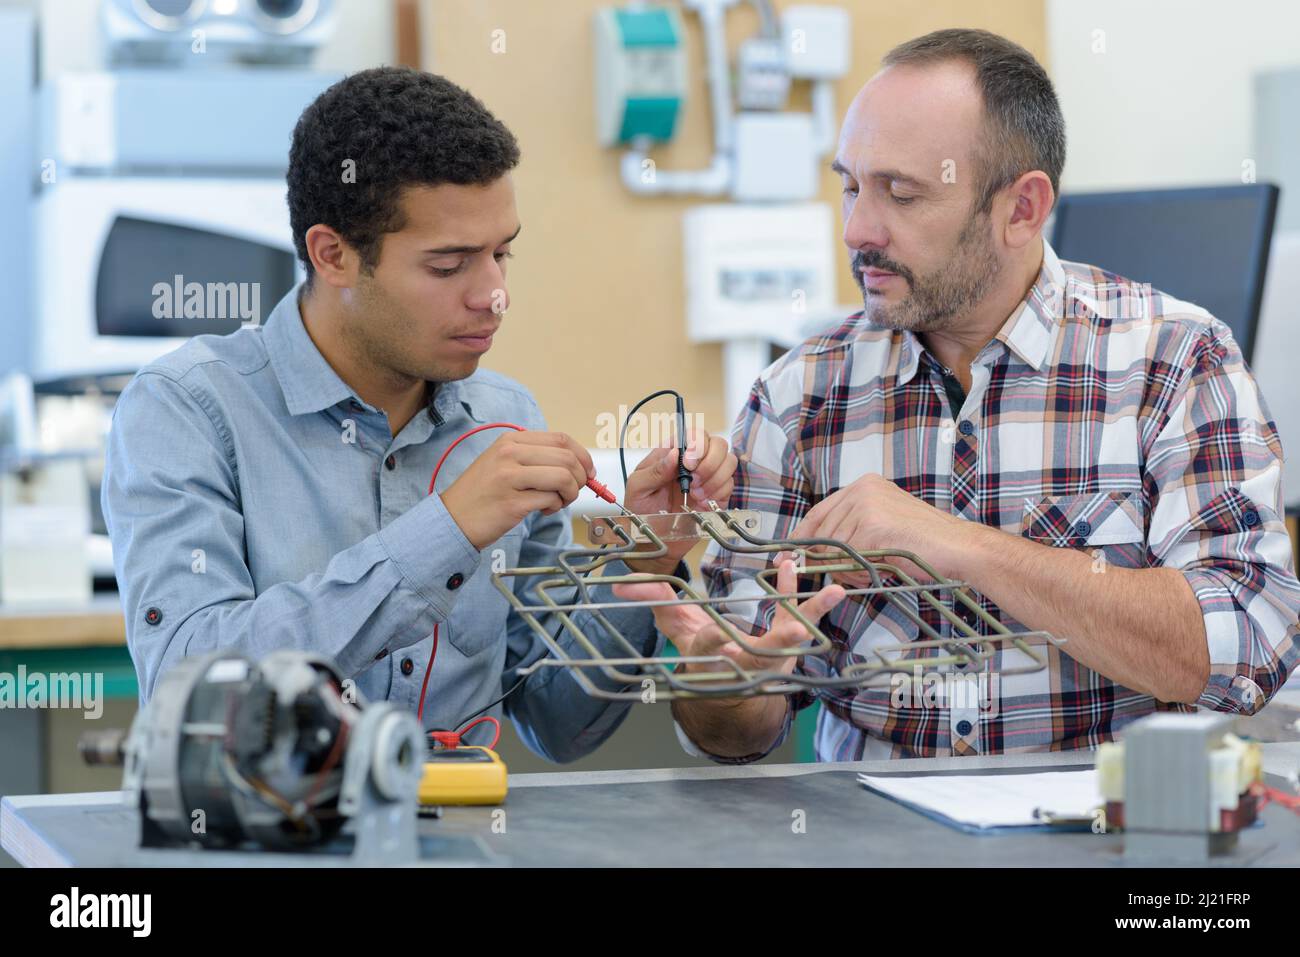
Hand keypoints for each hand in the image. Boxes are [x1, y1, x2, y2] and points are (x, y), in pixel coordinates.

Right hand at [441, 431, 593, 549]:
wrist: (452, 518)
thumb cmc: (482, 493)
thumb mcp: (504, 462)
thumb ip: (536, 458)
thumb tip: (578, 464)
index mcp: (511, 440)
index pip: (561, 439)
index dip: (582, 456)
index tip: (588, 471)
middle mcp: (509, 454)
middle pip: (567, 458)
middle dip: (581, 478)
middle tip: (573, 490)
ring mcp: (509, 478)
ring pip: (564, 478)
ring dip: (570, 494)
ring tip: (558, 501)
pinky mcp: (512, 503)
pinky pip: (551, 500)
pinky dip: (555, 507)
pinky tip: (543, 510)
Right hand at [613, 559, 843, 676]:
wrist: (731, 690)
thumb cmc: (702, 653)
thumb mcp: (676, 630)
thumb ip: (655, 603)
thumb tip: (620, 584)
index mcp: (711, 659)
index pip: (710, 650)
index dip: (714, 643)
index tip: (719, 639)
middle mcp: (743, 661)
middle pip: (761, 654)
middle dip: (777, 645)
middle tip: (795, 635)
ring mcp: (770, 656)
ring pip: (791, 639)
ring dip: (811, 618)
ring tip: (832, 596)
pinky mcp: (787, 645)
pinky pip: (800, 620)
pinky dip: (814, 602)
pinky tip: (832, 586)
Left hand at [621, 430, 737, 574]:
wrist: (653, 540)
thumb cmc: (641, 510)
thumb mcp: (638, 487)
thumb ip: (654, 470)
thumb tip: (673, 453)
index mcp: (672, 453)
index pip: (695, 434)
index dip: (697, 444)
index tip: (687, 464)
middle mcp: (693, 462)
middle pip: (718, 443)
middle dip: (709, 462)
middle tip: (693, 481)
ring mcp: (707, 478)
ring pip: (729, 461)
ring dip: (715, 478)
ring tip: (696, 494)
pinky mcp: (717, 496)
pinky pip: (730, 485)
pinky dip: (718, 493)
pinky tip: (702, 503)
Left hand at [790, 473, 970, 584]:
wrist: (958, 547)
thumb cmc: (922, 543)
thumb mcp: (881, 528)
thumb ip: (848, 531)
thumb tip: (808, 552)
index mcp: (864, 485)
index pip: (818, 513)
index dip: (801, 538)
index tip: (786, 556)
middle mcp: (861, 489)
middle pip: (821, 532)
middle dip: (825, 560)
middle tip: (847, 574)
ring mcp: (866, 506)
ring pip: (832, 548)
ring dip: (846, 569)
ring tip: (874, 570)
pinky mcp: (872, 526)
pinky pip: (846, 558)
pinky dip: (856, 573)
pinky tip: (878, 571)